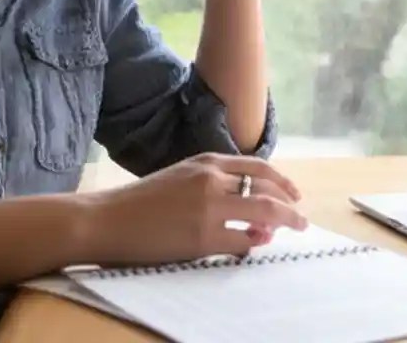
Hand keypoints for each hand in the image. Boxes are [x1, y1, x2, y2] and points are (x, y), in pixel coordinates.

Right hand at [81, 153, 305, 265]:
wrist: (106, 219)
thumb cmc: (140, 201)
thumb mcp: (180, 178)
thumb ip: (213, 186)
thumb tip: (248, 211)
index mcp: (206, 162)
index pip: (257, 167)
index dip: (281, 181)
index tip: (294, 194)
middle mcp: (212, 180)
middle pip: (268, 191)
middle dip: (290, 206)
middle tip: (300, 219)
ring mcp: (209, 208)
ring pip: (263, 215)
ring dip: (281, 224)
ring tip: (290, 231)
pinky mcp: (202, 237)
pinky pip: (241, 242)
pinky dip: (251, 244)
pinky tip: (252, 245)